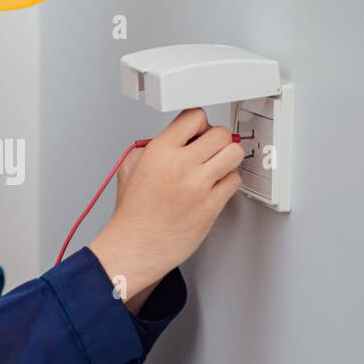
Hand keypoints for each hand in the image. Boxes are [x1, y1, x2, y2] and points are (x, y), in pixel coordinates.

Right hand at [89, 108, 243, 299]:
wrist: (135, 246)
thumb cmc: (134, 213)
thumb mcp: (130, 167)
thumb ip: (153, 146)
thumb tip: (179, 137)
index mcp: (159, 151)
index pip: (195, 116)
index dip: (200, 124)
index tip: (199, 133)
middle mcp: (179, 165)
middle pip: (221, 133)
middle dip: (217, 141)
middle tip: (211, 151)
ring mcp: (197, 186)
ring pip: (234, 154)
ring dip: (227, 159)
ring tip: (216, 168)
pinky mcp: (210, 206)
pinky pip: (234, 181)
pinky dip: (228, 182)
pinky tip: (214, 187)